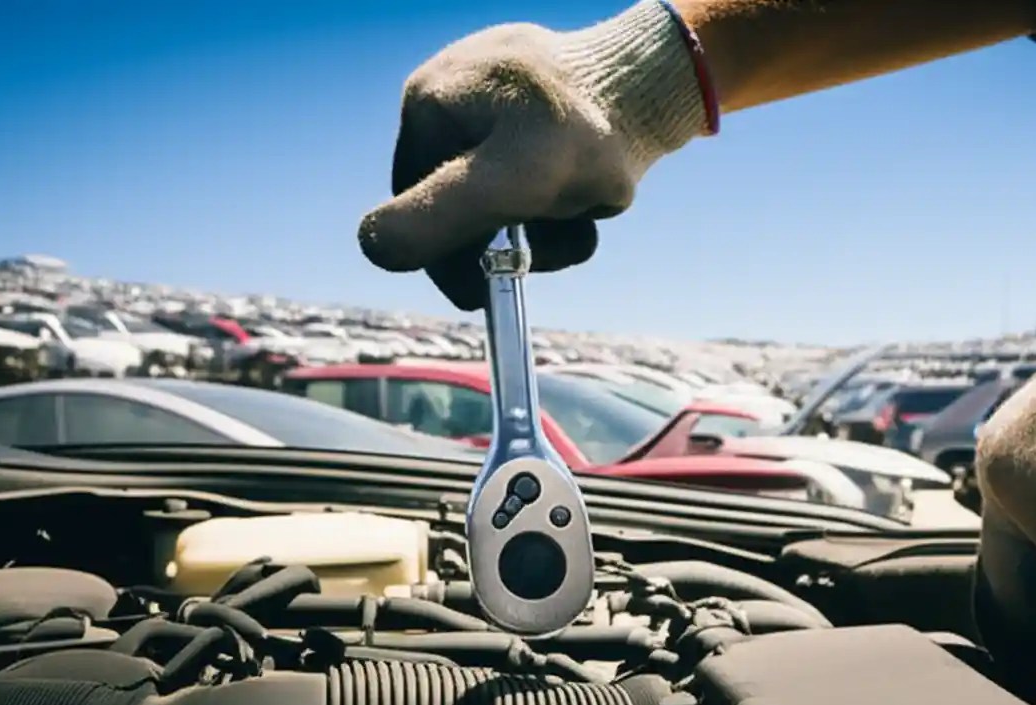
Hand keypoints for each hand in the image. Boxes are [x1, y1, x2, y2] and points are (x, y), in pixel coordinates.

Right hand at [358, 2, 709, 309]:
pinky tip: (585, 193)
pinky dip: (555, 198)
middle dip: (507, 238)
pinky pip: (526, 172)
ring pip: (496, 194)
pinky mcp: (529, 105)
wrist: (664, 85)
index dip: (452, 259)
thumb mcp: (516, 182)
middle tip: (562, 239)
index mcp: (428, 104)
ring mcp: (489, 95)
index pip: (415, 208)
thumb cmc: (592, 134)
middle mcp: (448, 93)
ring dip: (538, 225)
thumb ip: (445, 214)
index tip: (492, 288)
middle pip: (457, 203)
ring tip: (580, 214)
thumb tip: (372, 247)